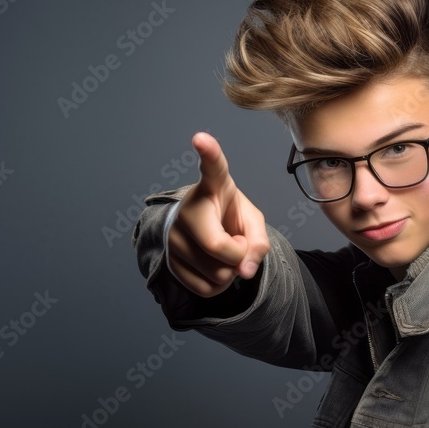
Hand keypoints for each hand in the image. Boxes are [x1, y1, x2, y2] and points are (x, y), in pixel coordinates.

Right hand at [166, 132, 269, 297]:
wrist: (202, 232)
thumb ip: (259, 242)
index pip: (211, 169)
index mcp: (211, 188)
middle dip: (239, 254)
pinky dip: (219, 284)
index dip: (209, 154)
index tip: (201, 138)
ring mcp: (173, 237)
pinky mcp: (169, 262)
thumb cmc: (230, 218)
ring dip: (230, 271)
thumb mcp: (253, 221)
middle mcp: (186, 210)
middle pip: (220, 248)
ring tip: (222, 250)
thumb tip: (244, 271)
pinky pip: (206, 289)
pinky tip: (213, 266)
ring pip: (216, 274)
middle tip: (235, 241)